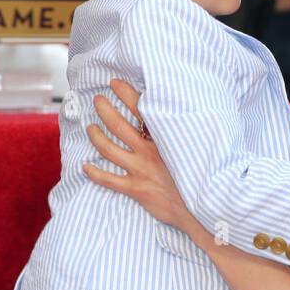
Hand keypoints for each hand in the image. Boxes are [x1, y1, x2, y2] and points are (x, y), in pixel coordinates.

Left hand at [81, 79, 201, 238]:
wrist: (204, 206)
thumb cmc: (204, 175)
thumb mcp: (199, 147)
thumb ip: (187, 131)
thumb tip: (185, 116)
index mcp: (164, 139)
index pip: (141, 110)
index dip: (126, 94)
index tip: (115, 83)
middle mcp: (149, 151)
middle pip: (119, 126)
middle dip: (105, 110)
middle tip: (98, 101)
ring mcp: (141, 170)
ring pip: (109, 149)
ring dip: (96, 136)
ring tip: (90, 128)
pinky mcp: (136, 189)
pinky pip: (109, 180)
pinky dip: (94, 173)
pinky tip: (85, 167)